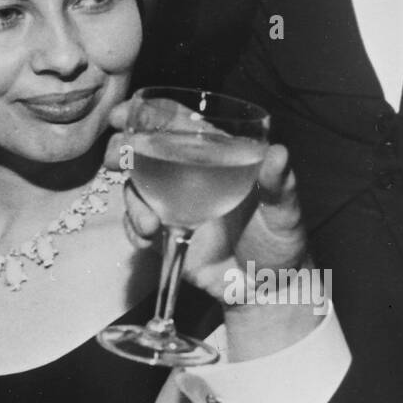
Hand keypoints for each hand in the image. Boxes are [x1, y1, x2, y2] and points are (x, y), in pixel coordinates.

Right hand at [107, 100, 308, 302]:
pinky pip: (137, 225)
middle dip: (122, 150)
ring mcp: (174, 204)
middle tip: (116, 160)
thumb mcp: (285, 213)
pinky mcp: (166, 234)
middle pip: (145, 149)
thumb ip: (279, 185)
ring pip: (136, 187)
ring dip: (131, 200)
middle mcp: (190, 174)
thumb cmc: (282, 243)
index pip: (178, 122)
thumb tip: (279, 154)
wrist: (265, 291)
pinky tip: (148, 240)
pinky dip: (133, 230)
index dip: (148, 112)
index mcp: (218, 155)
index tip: (122, 113)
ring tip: (148, 223)